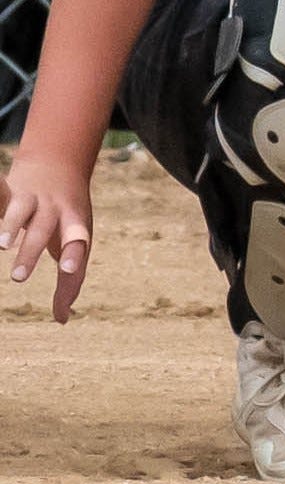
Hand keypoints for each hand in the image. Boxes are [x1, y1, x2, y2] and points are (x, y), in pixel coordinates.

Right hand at [1, 151, 95, 321]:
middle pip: (44, 231)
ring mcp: (32, 198)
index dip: (74, 254)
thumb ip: (70, 280)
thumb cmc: (68, 215)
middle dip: (31, 253)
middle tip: (18, 278)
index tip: (68, 270)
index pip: (78, 240)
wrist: (59, 164)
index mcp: (75, 223)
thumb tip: (63, 319)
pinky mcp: (10, 191)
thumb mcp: (76, 242)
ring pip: (21, 211)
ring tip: (2, 244)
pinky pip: (0, 193)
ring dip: (11, 226)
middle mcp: (55, 209)